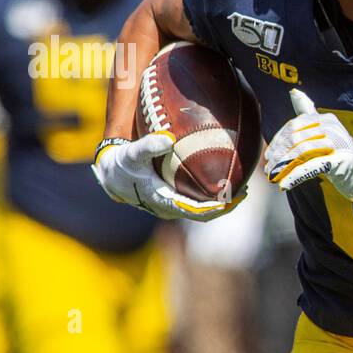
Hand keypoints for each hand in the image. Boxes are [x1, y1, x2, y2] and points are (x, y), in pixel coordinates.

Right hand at [91, 134, 236, 220]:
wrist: (108, 175)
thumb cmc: (121, 164)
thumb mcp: (132, 153)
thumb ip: (149, 145)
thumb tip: (169, 138)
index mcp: (163, 201)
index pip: (196, 211)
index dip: (216, 208)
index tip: (232, 199)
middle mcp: (168, 209)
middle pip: (203, 214)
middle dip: (225, 206)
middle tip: (244, 192)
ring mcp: (170, 207)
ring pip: (200, 210)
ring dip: (219, 203)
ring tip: (240, 189)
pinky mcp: (170, 201)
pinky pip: (194, 203)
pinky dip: (209, 197)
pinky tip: (221, 183)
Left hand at [263, 89, 352, 205]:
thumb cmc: (338, 155)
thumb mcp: (323, 132)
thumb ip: (308, 113)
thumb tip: (294, 92)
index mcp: (324, 119)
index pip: (293, 126)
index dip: (278, 141)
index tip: (268, 156)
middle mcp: (331, 127)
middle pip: (296, 139)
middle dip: (279, 155)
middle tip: (268, 169)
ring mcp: (337, 143)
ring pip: (302, 152)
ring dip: (284, 166)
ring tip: (273, 178)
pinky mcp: (340, 161)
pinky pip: (312, 167)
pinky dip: (295, 176)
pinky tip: (285, 184)